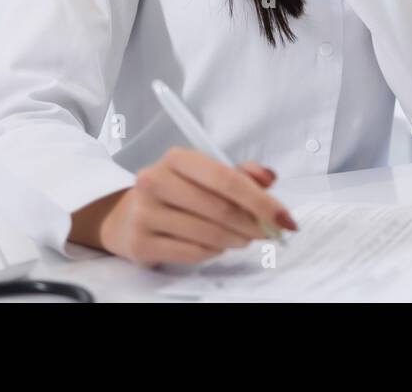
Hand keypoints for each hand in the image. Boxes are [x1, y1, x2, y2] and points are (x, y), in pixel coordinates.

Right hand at [82, 148, 298, 267]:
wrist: (126, 217)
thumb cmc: (176, 193)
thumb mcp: (206, 175)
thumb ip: (241, 174)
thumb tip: (269, 178)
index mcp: (176, 158)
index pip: (226, 178)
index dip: (260, 200)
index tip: (284, 217)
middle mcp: (155, 181)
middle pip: (220, 209)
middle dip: (253, 225)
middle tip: (267, 232)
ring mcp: (145, 213)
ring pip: (209, 234)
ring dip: (236, 240)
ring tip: (242, 238)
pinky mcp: (141, 243)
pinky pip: (193, 252)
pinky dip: (213, 252)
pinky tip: (216, 246)